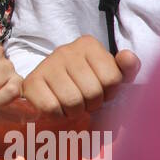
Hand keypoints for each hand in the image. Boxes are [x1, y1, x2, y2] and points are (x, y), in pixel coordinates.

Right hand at [21, 35, 139, 116]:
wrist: (52, 86)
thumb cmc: (88, 81)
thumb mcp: (111, 74)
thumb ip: (127, 68)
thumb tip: (128, 57)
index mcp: (88, 45)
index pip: (112, 79)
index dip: (109, 93)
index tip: (101, 91)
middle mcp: (66, 50)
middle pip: (92, 92)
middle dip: (91, 104)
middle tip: (85, 101)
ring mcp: (47, 64)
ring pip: (72, 101)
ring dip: (75, 112)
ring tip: (72, 105)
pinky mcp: (31, 82)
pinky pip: (50, 107)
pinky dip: (57, 115)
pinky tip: (58, 108)